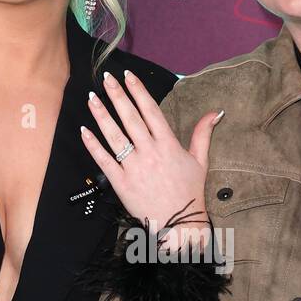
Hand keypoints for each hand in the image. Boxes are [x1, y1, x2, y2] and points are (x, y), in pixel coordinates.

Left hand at [79, 70, 221, 250]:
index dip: (138, 92)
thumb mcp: (200, 160)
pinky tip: (84, 130)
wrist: (179, 223)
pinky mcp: (121, 183)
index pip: (150, 111)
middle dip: (117, 95)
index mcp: (168, 145)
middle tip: (106, 78)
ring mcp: (134, 167)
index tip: (128, 76)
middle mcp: (150, 153)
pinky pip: (104, 160)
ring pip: (115, 136)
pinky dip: (93, 145)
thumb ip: (203, 134)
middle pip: (130, 118)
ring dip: (101, 115)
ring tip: (91, 98)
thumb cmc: (189, 192)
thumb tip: (215, 112)